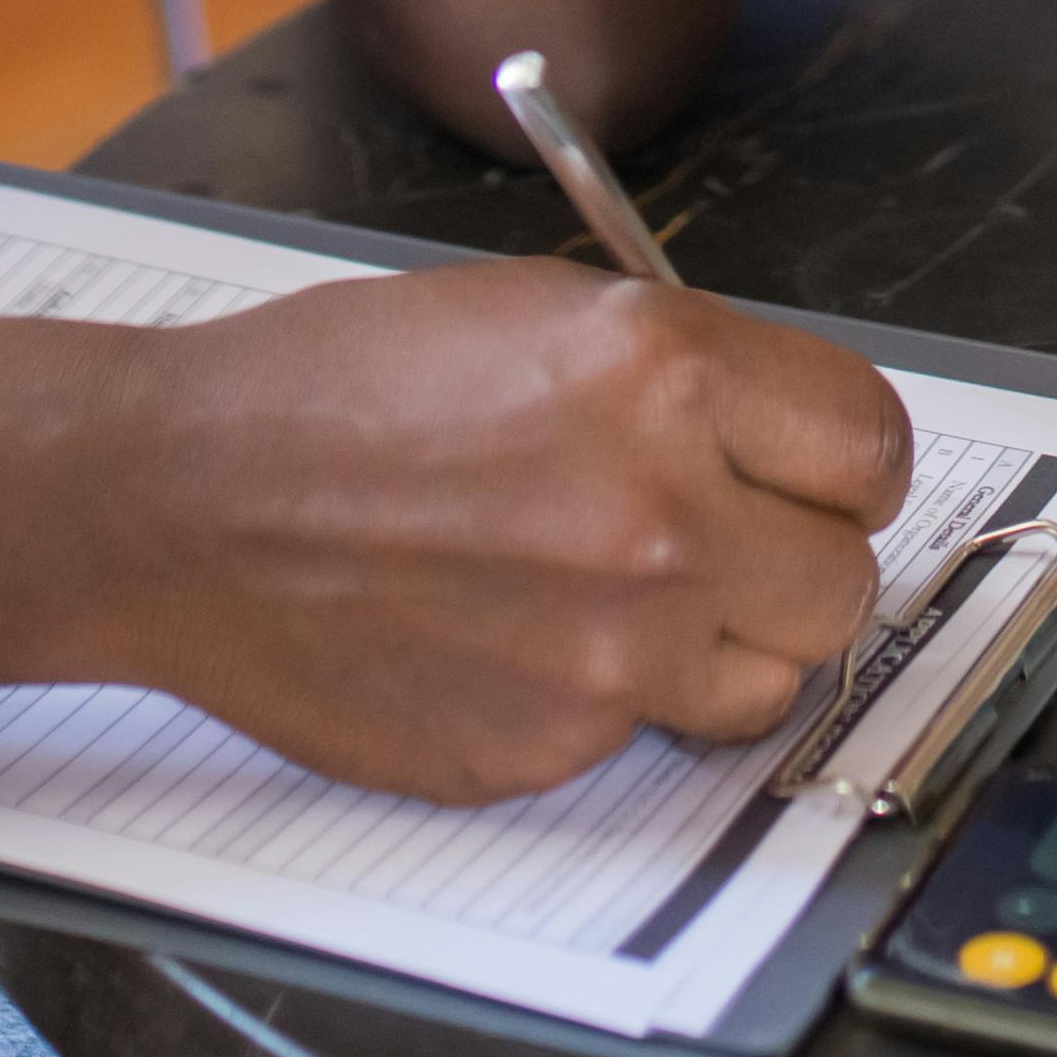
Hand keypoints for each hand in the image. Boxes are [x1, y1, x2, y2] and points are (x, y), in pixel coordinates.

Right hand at [87, 261, 915, 802]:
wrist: (184, 501)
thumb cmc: (335, 386)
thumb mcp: (535, 310)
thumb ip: (681, 375)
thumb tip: (783, 441)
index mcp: (659, 374)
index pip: (872, 445)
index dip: (845, 459)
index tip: (816, 469)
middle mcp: (658, 519)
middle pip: (845, 581)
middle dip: (793, 554)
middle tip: (717, 531)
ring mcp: (608, 651)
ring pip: (773, 677)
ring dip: (722, 639)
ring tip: (616, 589)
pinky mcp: (549, 746)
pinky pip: (646, 733)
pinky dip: (608, 694)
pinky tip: (518, 633)